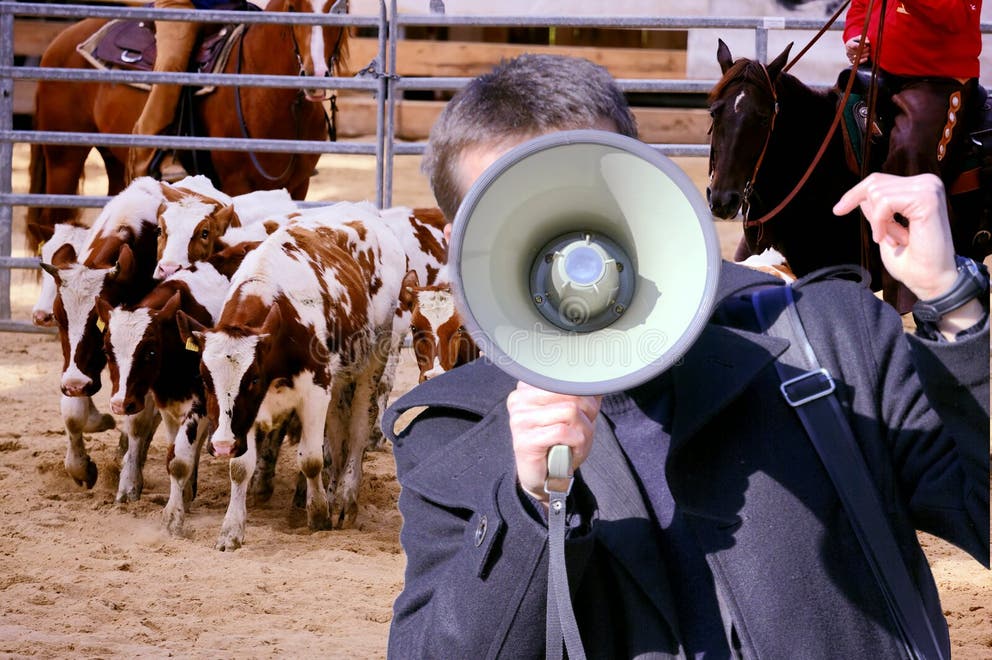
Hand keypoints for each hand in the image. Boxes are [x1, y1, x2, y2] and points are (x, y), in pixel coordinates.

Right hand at [506, 382, 600, 505]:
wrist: (545, 477)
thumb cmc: (560, 442)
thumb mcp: (574, 413)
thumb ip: (582, 394)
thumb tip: (599, 379)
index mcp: (528, 387)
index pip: (566, 377)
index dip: (585, 394)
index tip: (585, 411)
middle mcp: (519, 399)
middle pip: (570, 392)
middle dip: (588, 412)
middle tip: (585, 429)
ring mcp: (519, 419)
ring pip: (570, 411)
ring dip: (584, 430)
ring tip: (579, 441)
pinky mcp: (524, 440)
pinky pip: (563, 432)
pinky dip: (577, 443)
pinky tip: (573, 451)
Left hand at [834, 173, 957, 299]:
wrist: (931, 280)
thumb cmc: (911, 261)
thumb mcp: (885, 230)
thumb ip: (877, 211)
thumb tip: (862, 195)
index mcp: (920, 188)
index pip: (878, 180)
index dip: (855, 194)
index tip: (837, 210)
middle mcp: (928, 182)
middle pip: (875, 183)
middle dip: (870, 213)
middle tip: (882, 237)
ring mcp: (929, 188)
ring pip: (877, 193)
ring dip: (879, 222)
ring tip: (895, 240)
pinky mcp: (927, 198)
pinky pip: (884, 202)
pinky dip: (881, 223)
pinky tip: (892, 239)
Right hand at [845, 36, 869, 64]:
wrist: (853, 47)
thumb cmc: (857, 42)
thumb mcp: (859, 38)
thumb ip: (863, 38)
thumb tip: (867, 41)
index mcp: (849, 44)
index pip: (853, 45)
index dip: (859, 46)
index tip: (865, 45)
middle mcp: (847, 51)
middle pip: (855, 52)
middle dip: (863, 50)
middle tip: (868, 48)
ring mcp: (849, 56)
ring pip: (857, 57)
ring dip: (864, 55)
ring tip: (868, 53)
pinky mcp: (851, 61)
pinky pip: (856, 62)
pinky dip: (862, 60)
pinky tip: (866, 58)